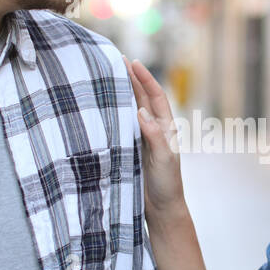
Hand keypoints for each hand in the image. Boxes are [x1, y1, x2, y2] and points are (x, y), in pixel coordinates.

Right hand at [122, 56, 185, 216]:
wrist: (161, 209)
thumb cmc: (167, 184)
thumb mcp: (163, 159)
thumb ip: (154, 136)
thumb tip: (141, 110)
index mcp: (165, 128)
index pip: (155, 96)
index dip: (145, 78)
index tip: (132, 62)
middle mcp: (154, 129)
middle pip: (142, 97)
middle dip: (131, 78)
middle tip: (115, 59)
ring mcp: (141, 138)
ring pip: (131, 109)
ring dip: (121, 92)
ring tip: (107, 75)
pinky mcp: (131, 149)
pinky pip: (121, 125)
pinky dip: (113, 113)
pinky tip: (102, 106)